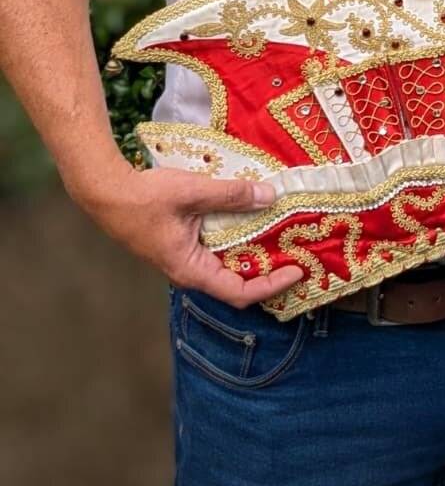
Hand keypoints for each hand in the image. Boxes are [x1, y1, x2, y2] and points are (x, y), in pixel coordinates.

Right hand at [81, 164, 304, 306]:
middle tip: (298, 250)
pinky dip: (239, 237)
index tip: (297, 271)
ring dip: (255, 251)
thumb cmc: (146, 198)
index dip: (272, 285)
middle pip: (238, 281)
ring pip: (228, 262)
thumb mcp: (195, 192)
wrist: (106, 192)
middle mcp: (191, 271)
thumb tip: (271, 195)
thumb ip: (233, 195)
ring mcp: (186, 258)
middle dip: (269, 268)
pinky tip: (255, 217)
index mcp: (192, 270)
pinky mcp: (184, 243)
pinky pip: (218, 247)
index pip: (239, 293)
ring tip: (283, 234)